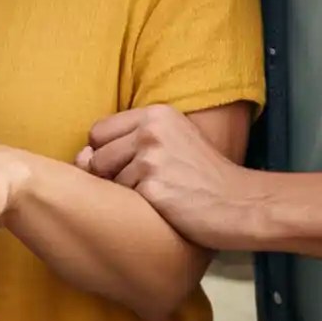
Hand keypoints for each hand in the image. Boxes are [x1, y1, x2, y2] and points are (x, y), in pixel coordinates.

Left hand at [78, 105, 260, 250]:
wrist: (241, 203)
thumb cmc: (203, 177)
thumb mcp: (172, 141)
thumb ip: (129, 141)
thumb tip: (80, 157)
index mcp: (156, 113)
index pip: (99, 131)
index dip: (105, 153)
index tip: (128, 166)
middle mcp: (151, 130)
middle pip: (96, 155)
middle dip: (110, 174)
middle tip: (144, 184)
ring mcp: (152, 157)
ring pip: (107, 179)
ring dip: (126, 193)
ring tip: (160, 194)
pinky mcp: (153, 186)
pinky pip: (121, 199)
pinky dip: (136, 207)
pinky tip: (163, 206)